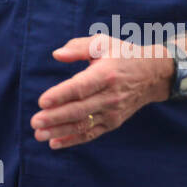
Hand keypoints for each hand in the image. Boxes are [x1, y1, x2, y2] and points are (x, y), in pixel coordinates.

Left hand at [29, 36, 170, 148]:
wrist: (152, 75)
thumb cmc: (122, 55)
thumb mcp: (103, 43)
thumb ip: (78, 47)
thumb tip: (57, 54)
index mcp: (106, 74)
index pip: (81, 87)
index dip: (61, 95)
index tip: (42, 101)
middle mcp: (110, 96)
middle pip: (79, 110)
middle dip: (55, 118)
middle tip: (35, 122)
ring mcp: (112, 112)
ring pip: (83, 125)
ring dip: (60, 131)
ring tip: (39, 135)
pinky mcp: (113, 122)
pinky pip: (91, 133)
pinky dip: (73, 140)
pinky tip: (54, 143)